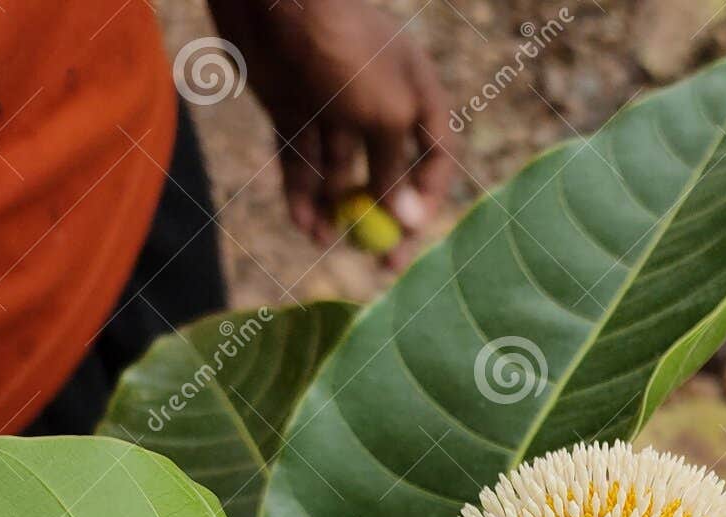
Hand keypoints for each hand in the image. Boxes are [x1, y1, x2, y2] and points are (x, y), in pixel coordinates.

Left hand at [207, 0, 452, 264]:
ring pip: (338, 171)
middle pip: (385, 171)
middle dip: (378, 216)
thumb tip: (409, 220)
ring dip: (333, 210)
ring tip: (322, 237)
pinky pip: (301, 160)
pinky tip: (303, 223)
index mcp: (415, 91)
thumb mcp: (385, 114)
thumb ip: (396, 169)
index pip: (434, 154)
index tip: (413, 236)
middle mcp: (377, 100)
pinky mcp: (291, 107)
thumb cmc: (345, 48)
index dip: (426, 197)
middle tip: (374, 260)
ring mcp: (332, 105)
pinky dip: (302, 193)